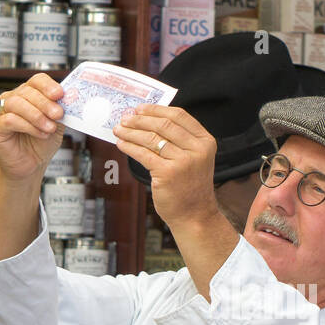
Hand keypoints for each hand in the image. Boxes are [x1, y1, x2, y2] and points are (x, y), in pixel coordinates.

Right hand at [0, 74, 64, 183]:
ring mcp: (0, 112)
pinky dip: (27, 126)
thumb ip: (59, 111)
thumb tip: (69, 100)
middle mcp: (12, 99)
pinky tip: (40, 134)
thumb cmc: (41, 144)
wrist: (31, 166)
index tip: (60, 94)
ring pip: (16, 103)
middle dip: (45, 103)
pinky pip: (9, 120)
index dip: (47, 86)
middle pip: (26, 91)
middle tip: (57, 114)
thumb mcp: (56, 125)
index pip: (36, 81)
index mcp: (28, 95)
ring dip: (36, 115)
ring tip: (49, 128)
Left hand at [115, 105, 217, 231]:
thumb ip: (180, 140)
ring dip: (131, 132)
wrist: (195, 215)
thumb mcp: (195, 159)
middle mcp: (197, 149)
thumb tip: (148, 121)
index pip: (179, 116)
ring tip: (119, 130)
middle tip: (125, 118)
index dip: (157, 110)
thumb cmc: (190, 187)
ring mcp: (183, 162)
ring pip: (151, 139)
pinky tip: (121, 144)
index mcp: (205, 141)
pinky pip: (143, 154)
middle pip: (163, 125)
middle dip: (140, 120)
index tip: (140, 109)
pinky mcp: (168, 174)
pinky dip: (129, 147)